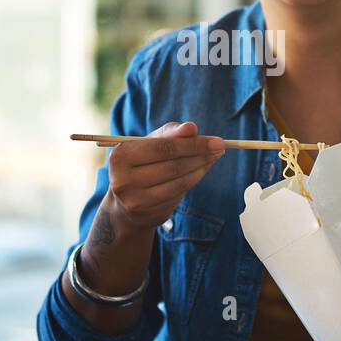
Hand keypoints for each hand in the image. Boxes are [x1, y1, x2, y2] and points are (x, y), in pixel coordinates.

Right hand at [100, 121, 224, 232]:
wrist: (126, 203)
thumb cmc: (141, 164)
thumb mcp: (150, 143)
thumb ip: (170, 134)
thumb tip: (191, 127)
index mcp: (120, 155)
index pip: (163, 147)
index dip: (192, 144)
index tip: (216, 141)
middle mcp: (122, 179)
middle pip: (172, 165)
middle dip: (200, 155)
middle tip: (220, 148)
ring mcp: (135, 200)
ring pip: (178, 181)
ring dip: (201, 168)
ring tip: (212, 158)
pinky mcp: (147, 213)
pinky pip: (178, 194)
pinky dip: (194, 180)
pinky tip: (201, 171)